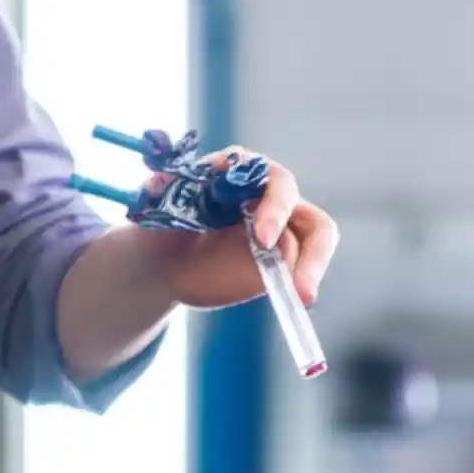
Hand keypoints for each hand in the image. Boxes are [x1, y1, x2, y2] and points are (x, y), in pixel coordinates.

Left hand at [142, 147, 338, 307]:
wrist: (162, 263)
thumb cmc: (161, 224)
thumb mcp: (157, 205)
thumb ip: (167, 191)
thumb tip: (168, 183)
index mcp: (240, 170)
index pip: (269, 178)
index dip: (272, 206)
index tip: (262, 238)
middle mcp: (268, 194)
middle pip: (299, 206)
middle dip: (297, 237)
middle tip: (282, 264)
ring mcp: (281, 227)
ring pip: (316, 236)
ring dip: (314, 264)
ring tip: (302, 295)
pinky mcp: (283, 259)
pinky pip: (303, 268)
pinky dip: (302, 282)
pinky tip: (295, 301)